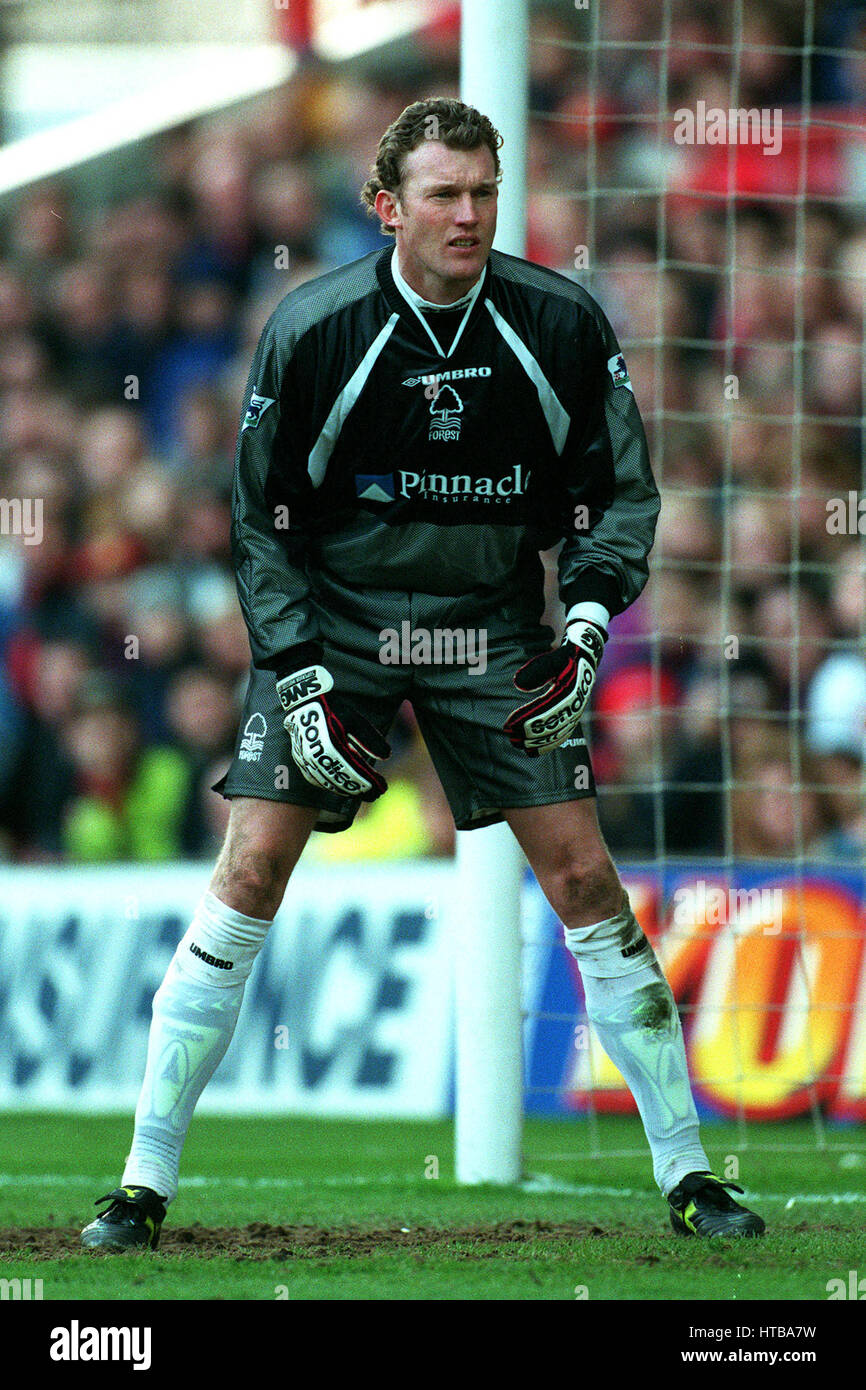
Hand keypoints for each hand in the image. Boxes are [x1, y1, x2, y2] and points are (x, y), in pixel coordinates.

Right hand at [276, 663, 389, 799]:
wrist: (303, 701)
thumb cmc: (333, 709)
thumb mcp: (356, 721)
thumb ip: (371, 740)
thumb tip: (388, 756)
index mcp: (334, 749)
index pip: (357, 773)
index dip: (371, 783)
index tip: (383, 788)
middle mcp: (319, 759)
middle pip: (344, 781)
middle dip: (361, 790)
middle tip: (376, 795)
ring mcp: (308, 761)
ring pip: (330, 783)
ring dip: (346, 789)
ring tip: (361, 793)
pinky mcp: (301, 760)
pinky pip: (317, 779)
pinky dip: (331, 785)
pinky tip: (339, 786)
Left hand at [503, 620, 605, 755]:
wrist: (586, 658)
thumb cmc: (565, 657)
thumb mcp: (552, 659)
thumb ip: (536, 670)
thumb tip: (518, 683)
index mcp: (568, 692)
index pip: (543, 711)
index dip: (526, 720)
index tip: (509, 725)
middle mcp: (573, 706)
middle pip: (549, 726)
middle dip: (528, 733)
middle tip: (510, 736)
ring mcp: (574, 713)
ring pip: (555, 734)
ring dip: (536, 741)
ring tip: (518, 745)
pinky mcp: (573, 718)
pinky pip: (561, 735)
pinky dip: (547, 744)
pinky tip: (533, 750)